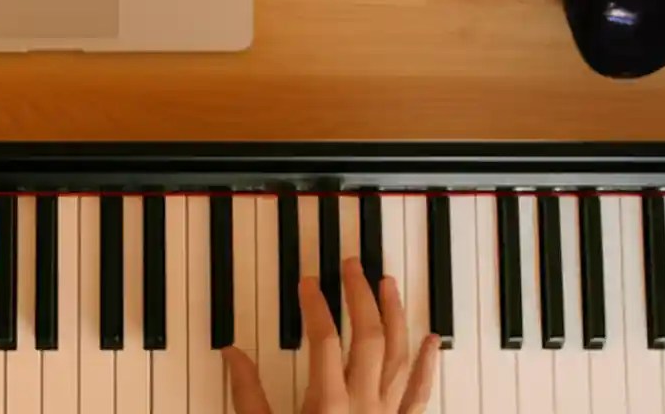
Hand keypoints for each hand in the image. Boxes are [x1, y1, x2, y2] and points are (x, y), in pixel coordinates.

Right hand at [223, 258, 440, 413]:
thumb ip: (247, 395)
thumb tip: (232, 353)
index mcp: (327, 405)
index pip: (323, 338)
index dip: (315, 304)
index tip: (306, 282)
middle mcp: (363, 407)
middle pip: (368, 337)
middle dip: (360, 295)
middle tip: (351, 265)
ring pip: (400, 356)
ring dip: (395, 316)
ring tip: (389, 283)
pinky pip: (421, 394)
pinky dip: (428, 365)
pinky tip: (432, 340)